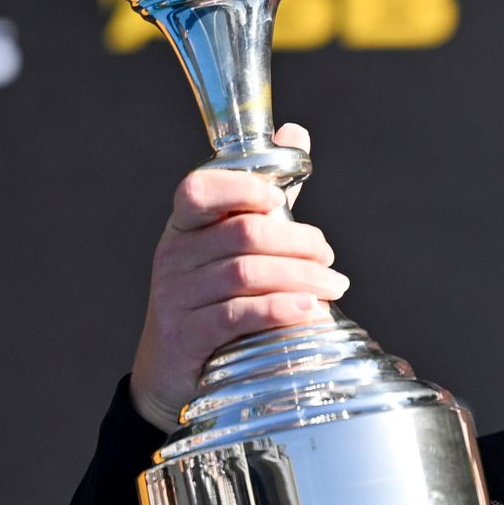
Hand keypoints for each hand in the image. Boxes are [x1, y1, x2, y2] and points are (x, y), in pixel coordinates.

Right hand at [129, 123, 349, 429]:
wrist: (170, 371)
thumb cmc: (209, 299)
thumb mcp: (227, 244)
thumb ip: (262, 194)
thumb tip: (292, 133)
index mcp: (183, 226)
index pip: (198, 190)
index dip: (242, 188)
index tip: (280, 200)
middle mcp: (173, 256)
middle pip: (244, 234)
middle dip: (299, 243)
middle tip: (329, 261)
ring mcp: (175, 297)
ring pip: (247, 274)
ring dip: (302, 279)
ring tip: (333, 288)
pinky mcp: (187, 336)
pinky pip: (238, 315)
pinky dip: (280, 311)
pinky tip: (311, 312)